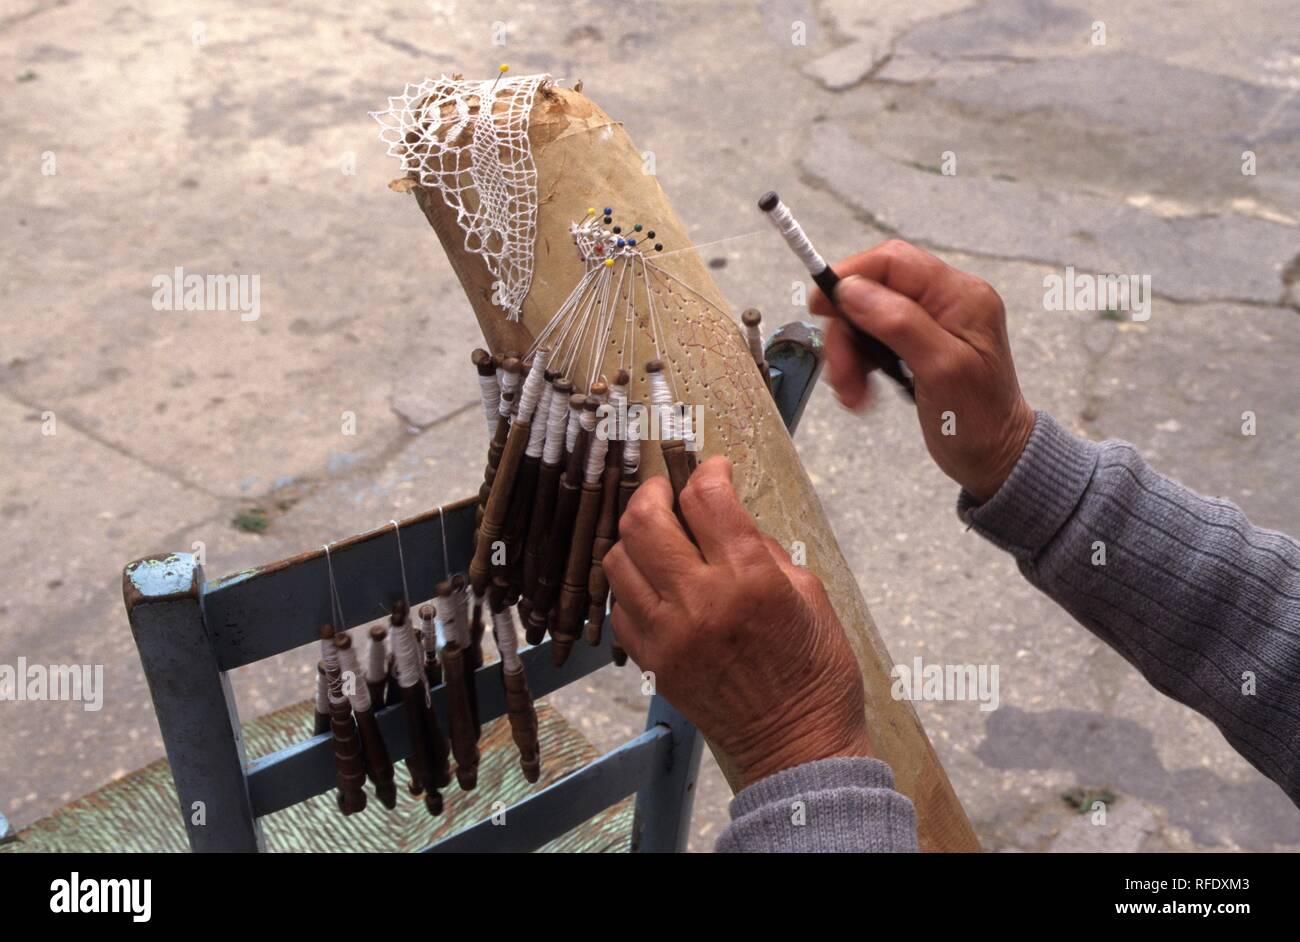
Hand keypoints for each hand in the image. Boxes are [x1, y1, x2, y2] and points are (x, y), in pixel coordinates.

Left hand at [603, 456, 871, 790]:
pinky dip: (630, 585)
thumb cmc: (816, 669)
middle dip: (654, 491)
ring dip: (636, 538)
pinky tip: (654, 584)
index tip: (713, 468)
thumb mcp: (809, 592)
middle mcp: (699, 601)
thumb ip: (761, 548)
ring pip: (618, 559)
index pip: (707, 497)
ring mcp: (667, 634)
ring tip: (659, 539)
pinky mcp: (651, 661)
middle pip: (644, 519)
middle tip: (669, 491)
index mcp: (748, 578)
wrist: (797, 744)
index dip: (708, 470)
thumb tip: (726, 513)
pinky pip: (618, 607)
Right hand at [810, 239, 1035, 502]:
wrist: (995, 458)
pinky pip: (873, 340)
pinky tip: (860, 391)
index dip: (850, 276)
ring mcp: (932, 322)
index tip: (819, 306)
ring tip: (852, 393)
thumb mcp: (942, 371)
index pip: (893, 262)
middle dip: (847, 331)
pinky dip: (858, 364)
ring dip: (849, 353)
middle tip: (840, 373)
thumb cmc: (980, 421)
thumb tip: (852, 289)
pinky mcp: (917, 344)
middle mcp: (947, 300)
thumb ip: (900, 324)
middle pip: (873, 290)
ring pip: (867, 317)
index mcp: (961, 296)